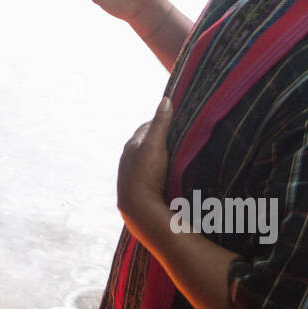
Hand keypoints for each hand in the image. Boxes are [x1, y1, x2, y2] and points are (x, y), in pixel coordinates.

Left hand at [117, 96, 173, 238]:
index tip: (176, 120)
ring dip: (159, 156)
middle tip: (179, 137)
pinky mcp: (138, 188)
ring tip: (175, 155)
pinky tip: (166, 174)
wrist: (138, 208)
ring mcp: (132, 174)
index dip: (162, 122)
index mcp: (132, 145)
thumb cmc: (146, 173)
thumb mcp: (155, 144)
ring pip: (147, 159)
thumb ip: (160, 123)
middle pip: (147, 143)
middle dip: (161, 139)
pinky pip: (149, 173)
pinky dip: (157, 170)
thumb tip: (165, 100)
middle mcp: (128, 158)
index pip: (147, 127)